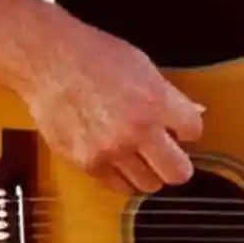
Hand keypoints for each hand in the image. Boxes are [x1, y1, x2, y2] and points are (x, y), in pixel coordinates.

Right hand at [21, 22, 203, 194]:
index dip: (187, 130)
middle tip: (167, 154)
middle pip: (179, 173)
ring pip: (148, 185)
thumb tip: (195, 113)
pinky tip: (115, 156)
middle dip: (177, 163)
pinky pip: (116, 185)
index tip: (178, 128)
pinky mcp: (86, 163)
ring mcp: (111, 151)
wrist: (49, 61)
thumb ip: (170, 96)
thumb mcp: (144, 67)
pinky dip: (120, 175)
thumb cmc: (95, 57)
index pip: (194, 132)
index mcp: (157, 103)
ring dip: (148, 173)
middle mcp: (137, 131)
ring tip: (138, 156)